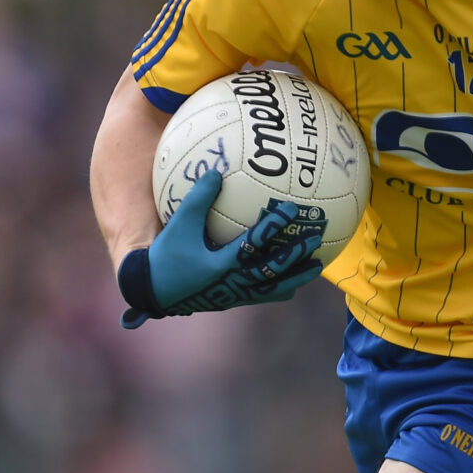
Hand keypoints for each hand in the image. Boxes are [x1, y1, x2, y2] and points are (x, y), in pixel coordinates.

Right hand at [118, 169, 323, 328]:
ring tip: (318, 267)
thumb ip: (198, 198)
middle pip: (272, 270)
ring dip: (297, 277)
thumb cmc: (167, 255)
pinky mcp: (234, 300)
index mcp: (221, 264)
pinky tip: (293, 283)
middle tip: (315, 239)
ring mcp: (236, 294)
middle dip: (295, 256)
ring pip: (273, 288)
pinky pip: (263, 296)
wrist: (154, 291)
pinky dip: (281, 289)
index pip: (253, 242)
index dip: (274, 225)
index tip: (291, 208)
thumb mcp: (179, 225)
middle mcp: (233, 282)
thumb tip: (216, 172)